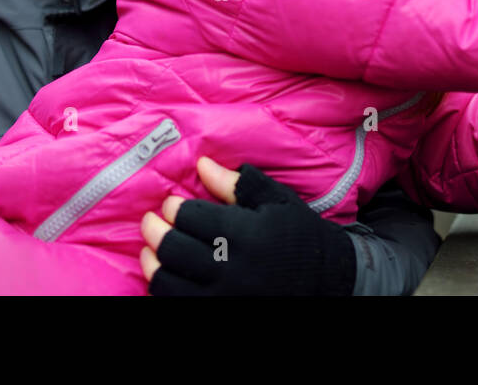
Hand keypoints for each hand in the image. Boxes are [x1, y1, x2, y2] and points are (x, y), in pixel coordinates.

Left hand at [139, 156, 356, 295]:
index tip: (172, 202)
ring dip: (153, 261)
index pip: (191, 217)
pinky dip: (163, 288)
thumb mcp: (276, 202)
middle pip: (174, 248)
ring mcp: (223, 297)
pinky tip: (163, 275)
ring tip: (150, 249)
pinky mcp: (219, 312)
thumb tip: (202, 165)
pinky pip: (177, 302)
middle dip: (156, 230)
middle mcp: (230, 268)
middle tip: (150, 220)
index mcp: (245, 234)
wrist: (326, 282)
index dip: (175, 207)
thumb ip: (237, 184)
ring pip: (168, 281)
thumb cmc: (299, 236)